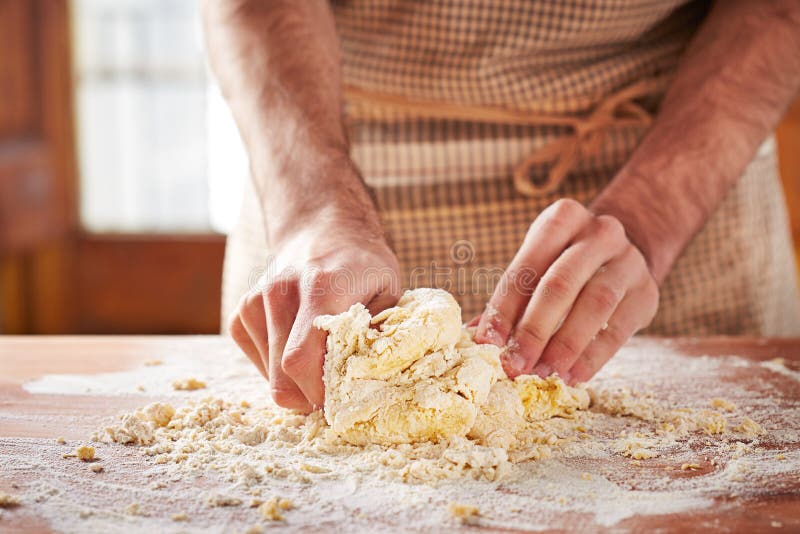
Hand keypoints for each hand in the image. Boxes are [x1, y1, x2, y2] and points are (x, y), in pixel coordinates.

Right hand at [228, 218, 400, 411]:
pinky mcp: (242, 311)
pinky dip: (278, 368)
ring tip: (322, 361)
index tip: (341, 401)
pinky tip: (300, 346)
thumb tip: (374, 380)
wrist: (323, 228)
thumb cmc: (362, 265)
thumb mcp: (389, 290)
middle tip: (334, 395)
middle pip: (281, 375)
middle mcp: (281, 292)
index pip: (301, 359)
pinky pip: (258, 361)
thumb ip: (381, 332)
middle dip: (308, 397)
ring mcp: (255, 300)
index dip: (318, 393)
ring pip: (269, 374)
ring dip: (295, 382)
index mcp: (322, 288)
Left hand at [474, 199, 658, 383]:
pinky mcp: (648, 291)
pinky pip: (620, 328)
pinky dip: (594, 356)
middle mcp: (599, 233)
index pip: (526, 266)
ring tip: (544, 374)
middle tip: (515, 365)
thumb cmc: (565, 263)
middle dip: (534, 330)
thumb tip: (475, 339)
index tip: (488, 342)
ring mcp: (629, 260)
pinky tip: (573, 375)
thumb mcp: (538, 264)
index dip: (504, 307)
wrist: (622, 255)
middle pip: (560, 284)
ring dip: (565, 345)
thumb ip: (510, 299)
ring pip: (595, 305)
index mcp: (562, 219)